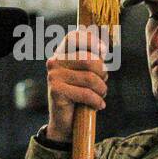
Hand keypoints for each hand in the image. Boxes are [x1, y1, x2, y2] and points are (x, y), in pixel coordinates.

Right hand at [45, 27, 109, 142]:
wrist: (65, 121)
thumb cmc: (79, 94)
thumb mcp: (86, 74)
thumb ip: (92, 60)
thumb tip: (102, 50)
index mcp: (61, 54)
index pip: (74, 37)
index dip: (91, 41)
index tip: (103, 52)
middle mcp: (54, 62)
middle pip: (90, 59)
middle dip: (103, 73)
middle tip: (103, 83)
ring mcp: (53, 76)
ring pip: (90, 78)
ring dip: (102, 89)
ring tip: (101, 95)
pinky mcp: (56, 91)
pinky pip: (86, 93)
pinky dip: (97, 101)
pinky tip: (99, 105)